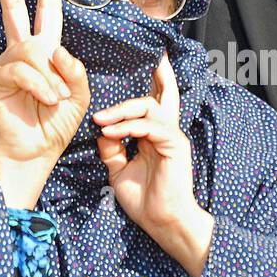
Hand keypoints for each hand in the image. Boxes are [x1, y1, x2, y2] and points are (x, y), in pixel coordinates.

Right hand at [0, 0, 90, 208]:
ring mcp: (6, 65)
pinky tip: (46, 101)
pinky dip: (41, 86)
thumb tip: (55, 49)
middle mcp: (22, 54)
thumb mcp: (78, 94)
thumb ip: (75, 69)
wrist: (35, 154)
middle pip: (14, 8)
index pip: (44, 13)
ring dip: (51, 77)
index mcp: (44, 54)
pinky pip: (24, 70)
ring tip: (55, 99)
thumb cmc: (55, 125)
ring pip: (32, 50)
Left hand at [94, 53, 213, 276]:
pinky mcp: (175, 144)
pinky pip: (150, 126)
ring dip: (121, 110)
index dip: (154, 82)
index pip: (154, 103)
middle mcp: (166, 131)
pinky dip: (128, 126)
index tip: (150, 62)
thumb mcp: (118, 170)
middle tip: (153, 54)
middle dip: (158, 73)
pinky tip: (110, 131)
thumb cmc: (144, 199)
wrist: (162, 221)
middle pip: (163, 94)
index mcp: (155, 136)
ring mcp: (172, 136)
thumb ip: (111, 148)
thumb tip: (101, 128)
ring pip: (149, 106)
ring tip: (100, 120)